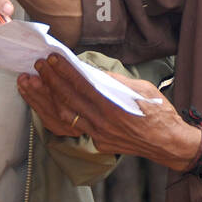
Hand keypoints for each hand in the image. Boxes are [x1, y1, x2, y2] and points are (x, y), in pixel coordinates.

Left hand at [17, 54, 201, 172]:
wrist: (168, 143)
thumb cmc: (159, 113)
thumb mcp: (141, 89)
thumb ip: (115, 81)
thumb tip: (93, 73)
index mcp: (114, 106)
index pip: (81, 86)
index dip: (64, 71)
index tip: (51, 59)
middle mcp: (102, 123)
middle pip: (69, 100)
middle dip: (50, 81)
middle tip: (38, 66)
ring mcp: (98, 135)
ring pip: (64, 116)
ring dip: (46, 98)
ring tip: (33, 83)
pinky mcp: (97, 142)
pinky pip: (71, 128)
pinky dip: (56, 115)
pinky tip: (45, 104)